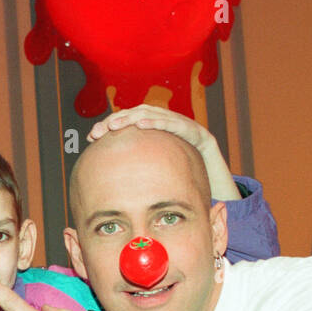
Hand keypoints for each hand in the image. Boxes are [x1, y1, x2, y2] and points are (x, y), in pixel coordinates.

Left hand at [87, 103, 237, 200]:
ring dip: (131, 117)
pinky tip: (140, 125)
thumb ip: (134, 182)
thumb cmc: (183, 191)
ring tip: (114, 125)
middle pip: (139, 115)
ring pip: (155, 115)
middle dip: (116, 120)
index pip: (130, 124)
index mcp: (158, 139)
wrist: (219, 195)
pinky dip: (158, 122)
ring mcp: (187, 129)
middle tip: (98, 131)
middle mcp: (172, 129)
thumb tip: (101, 188)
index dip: (110, 126)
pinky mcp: (201, 136)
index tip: (92, 137)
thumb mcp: (154, 185)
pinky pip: (177, 125)